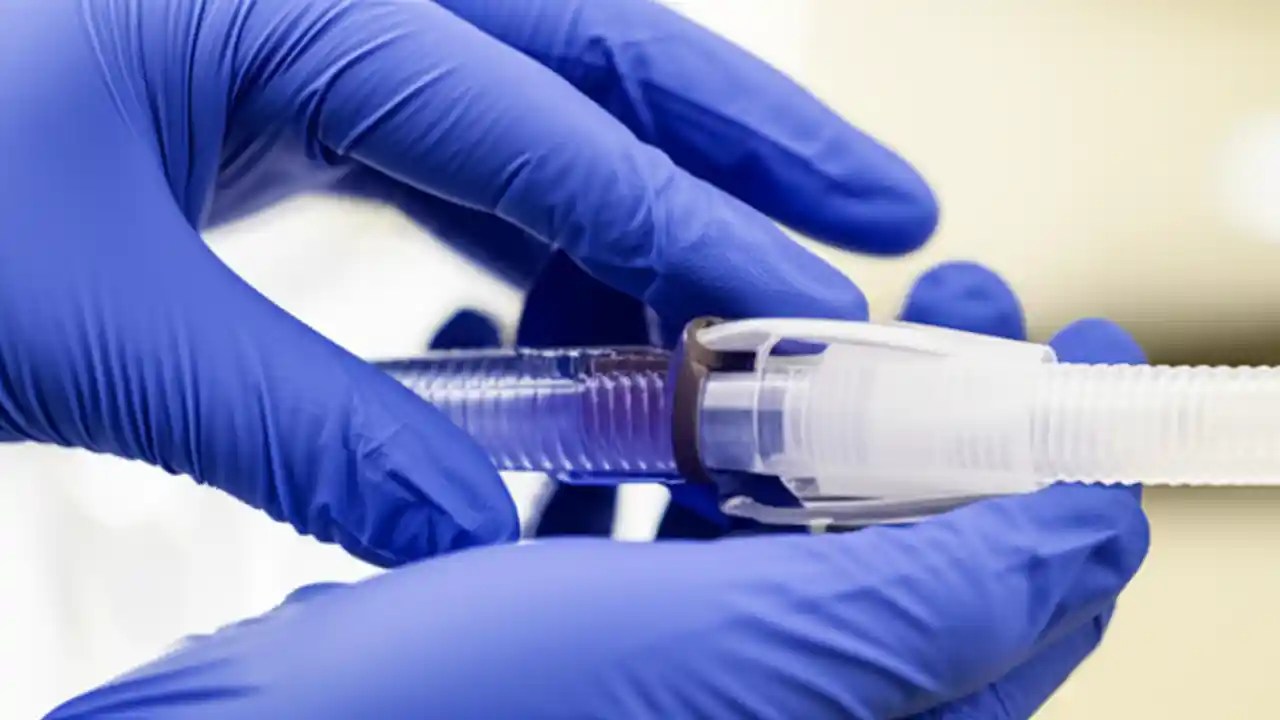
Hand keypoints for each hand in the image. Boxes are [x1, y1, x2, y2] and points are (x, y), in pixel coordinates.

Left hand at [0, 0, 933, 564]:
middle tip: (894, 211)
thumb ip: (295, 426)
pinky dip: (543, 235)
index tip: (812, 313)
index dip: (691, 228)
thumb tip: (458, 538)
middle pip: (590, 54)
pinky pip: (458, 154)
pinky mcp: (287, 91)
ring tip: (760, 287)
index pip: (540, 127)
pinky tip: (591, 308)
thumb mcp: (84, 320)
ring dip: (654, 197)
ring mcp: (308, 30)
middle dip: (750, 138)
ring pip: (538, 106)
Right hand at [46, 265, 1150, 718]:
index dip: (1061, 480)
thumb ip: (920, 613)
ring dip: (792, 407)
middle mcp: (752, 719)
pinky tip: (608, 372)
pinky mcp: (565, 642)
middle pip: (899, 554)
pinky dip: (640, 448)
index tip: (1075, 349)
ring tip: (791, 304)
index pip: (1012, 622)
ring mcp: (659, 681)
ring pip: (772, 525)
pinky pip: (640, 533)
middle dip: (933, 408)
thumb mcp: (722, 663)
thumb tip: (1091, 537)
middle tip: (955, 291)